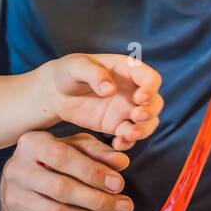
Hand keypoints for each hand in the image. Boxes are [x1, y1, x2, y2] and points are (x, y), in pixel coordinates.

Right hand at [0, 131, 134, 210]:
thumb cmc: (50, 156)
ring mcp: (15, 198)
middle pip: (60, 189)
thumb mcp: (73, 144)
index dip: (92, 172)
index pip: (62, 158)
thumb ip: (97, 152)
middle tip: (124, 205)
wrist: (20, 176)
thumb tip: (120, 162)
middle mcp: (18, 171)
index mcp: (31, 144)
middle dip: (98, 200)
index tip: (118, 183)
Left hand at [43, 53, 161, 150]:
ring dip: (143, 130)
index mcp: (127, 70)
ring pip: (148, 122)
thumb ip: (94, 74)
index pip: (150, 78)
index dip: (150, 88)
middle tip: (137, 116)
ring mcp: (126, 109)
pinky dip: (128, 142)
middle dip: (150, 111)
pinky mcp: (116, 126)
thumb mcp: (76, 66)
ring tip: (129, 134)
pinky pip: (130, 136)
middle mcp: (132, 90)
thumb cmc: (68, 72)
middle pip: (155, 103)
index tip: (139, 97)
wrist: (55, 92)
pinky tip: (117, 144)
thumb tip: (110, 90)